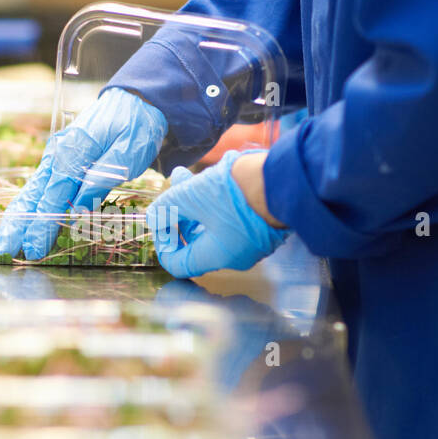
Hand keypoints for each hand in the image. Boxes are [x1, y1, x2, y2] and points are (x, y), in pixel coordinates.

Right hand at [0, 88, 166, 260]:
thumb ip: (101, 179)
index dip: (42, 224)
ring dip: (17, 218)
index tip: (34, 248)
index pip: (54, 195)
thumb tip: (77, 207)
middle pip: (34, 195)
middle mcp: (58, 154)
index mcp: (74, 152)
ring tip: (3, 242)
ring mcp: (57, 157)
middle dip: (18, 225)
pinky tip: (19, 221)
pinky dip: (29, 206)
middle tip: (3, 251)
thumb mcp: (128, 153)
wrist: (135, 100)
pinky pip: (41, 187)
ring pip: (33, 192)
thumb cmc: (136, 126)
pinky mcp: (60, 161)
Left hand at [146, 149, 288, 278]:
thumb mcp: (191, 197)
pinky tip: (209, 178)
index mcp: (216, 257)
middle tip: (171, 189)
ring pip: (213, 225)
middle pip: (195, 241)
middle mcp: (236, 255)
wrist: (283, 179)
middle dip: (179, 214)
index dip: (163, 243)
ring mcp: (253, 241)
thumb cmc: (235, 194)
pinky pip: (232, 219)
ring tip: (184, 175)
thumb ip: (167, 208)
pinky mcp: (264, 224)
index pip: (178, 263)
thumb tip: (154, 216)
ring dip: (194, 203)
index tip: (160, 220)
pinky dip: (215, 203)